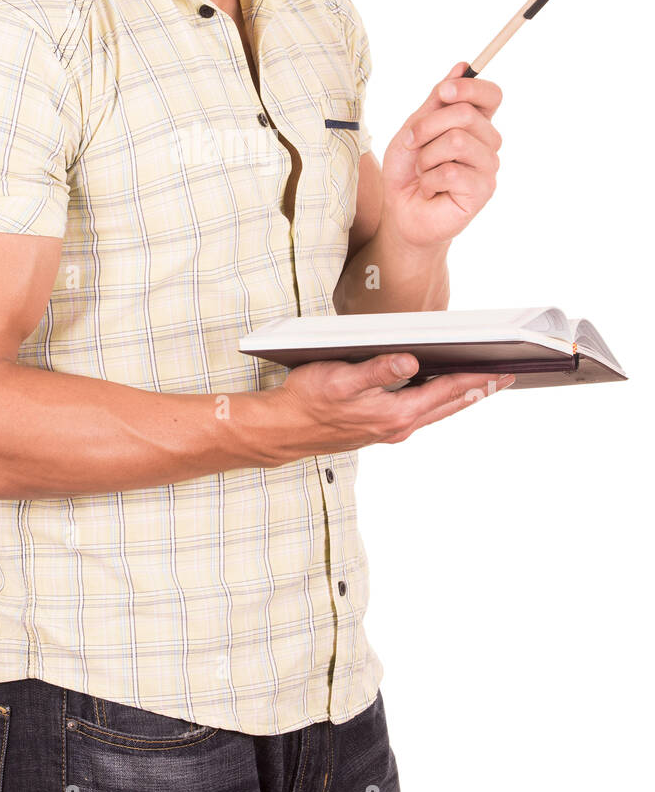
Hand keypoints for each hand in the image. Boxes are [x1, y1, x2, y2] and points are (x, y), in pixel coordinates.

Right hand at [268, 351, 514, 458]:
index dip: (476, 379)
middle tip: (507, 376)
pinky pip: (420, 413)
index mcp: (396, 414)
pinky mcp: (379, 428)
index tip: (503, 370)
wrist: (284, 430)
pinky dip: (438, 400)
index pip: (447, 392)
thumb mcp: (340, 378)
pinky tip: (438, 390)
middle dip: (479, 389)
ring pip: (436, 411)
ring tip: (482, 382)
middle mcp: (398, 426)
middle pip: (449, 404)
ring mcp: (390, 430)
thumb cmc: (308, 400)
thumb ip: (377, 369)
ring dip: (461, 396)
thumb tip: (410, 361)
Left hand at [380, 60, 502, 249]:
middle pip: (466, 114)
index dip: (469, 88)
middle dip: (427, 126)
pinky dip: (429, 180)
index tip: (442, 93)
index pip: (491, 94)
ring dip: (426, 157)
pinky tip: (429, 190)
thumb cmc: (408, 171)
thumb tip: (462, 66)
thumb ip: (436, 102)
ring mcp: (488, 167)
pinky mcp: (483, 191)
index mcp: (474, 124)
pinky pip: (453, 171)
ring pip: (457, 141)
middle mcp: (487, 143)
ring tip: (423, 172)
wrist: (401, 213)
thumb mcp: (414, 130)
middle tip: (411, 144)